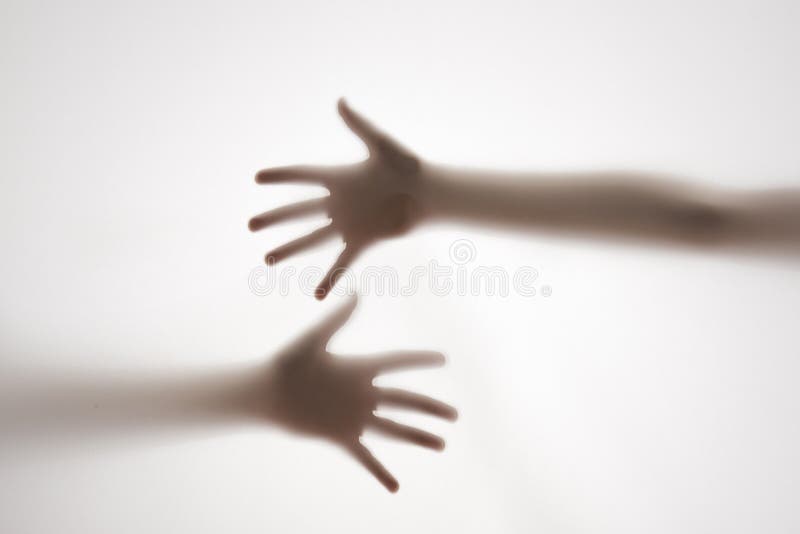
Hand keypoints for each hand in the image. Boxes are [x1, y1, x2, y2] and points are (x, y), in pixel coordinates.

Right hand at [249, 99, 423, 299]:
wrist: (430, 195)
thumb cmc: (408, 167)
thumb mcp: (382, 144)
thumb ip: (359, 125)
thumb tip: (339, 101)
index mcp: (340, 178)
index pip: (303, 176)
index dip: (281, 177)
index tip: (257, 178)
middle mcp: (339, 203)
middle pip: (299, 213)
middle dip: (274, 219)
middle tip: (250, 226)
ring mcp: (348, 224)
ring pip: (311, 240)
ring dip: (290, 250)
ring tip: (267, 259)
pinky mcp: (362, 241)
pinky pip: (341, 263)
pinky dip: (330, 280)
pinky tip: (316, 296)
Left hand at [259, 296, 456, 491]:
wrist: (266, 394)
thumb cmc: (287, 363)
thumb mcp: (313, 340)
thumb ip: (336, 319)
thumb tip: (357, 293)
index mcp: (359, 369)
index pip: (397, 363)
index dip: (420, 361)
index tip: (444, 359)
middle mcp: (363, 394)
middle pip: (405, 401)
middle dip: (430, 408)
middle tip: (455, 414)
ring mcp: (355, 417)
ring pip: (394, 429)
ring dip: (418, 437)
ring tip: (442, 444)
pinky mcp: (341, 436)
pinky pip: (365, 457)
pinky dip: (380, 472)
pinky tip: (395, 486)